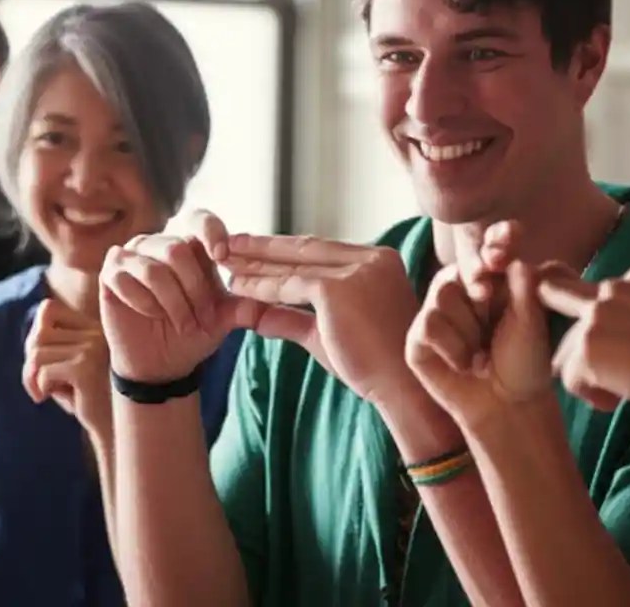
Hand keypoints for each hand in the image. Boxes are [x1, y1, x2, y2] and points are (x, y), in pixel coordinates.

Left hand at [23, 298, 110, 434]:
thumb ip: (52, 346)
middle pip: (39, 332)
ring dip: (32, 378)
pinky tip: (51, 399)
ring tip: (43, 393)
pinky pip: (43, 372)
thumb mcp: (71, 368)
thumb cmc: (92, 401)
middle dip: (31, 362)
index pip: (49, 309)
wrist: (119, 431)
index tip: (43, 363)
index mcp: (98, 326)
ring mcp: (94, 347)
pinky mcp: (86, 368)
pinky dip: (40, 388)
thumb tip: (32, 333)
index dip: (37, 335)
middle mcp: (99, 331)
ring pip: (37, 352)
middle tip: (39, 385)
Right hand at [99, 211, 264, 383]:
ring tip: (182, 323)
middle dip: (194, 289)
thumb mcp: (224, 321)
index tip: (222, 256)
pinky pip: (127, 279)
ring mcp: (133, 254)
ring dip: (173, 302)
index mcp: (193, 245)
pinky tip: (152, 315)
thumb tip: (266, 305)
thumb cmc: (193, 332)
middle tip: (202, 317)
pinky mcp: (110, 273)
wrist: (161, 363)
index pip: (201, 219)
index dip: (212, 231)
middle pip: (178, 248)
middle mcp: (161, 242)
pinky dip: (145, 303)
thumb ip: (244, 308)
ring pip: (154, 268)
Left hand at [221, 232, 419, 405]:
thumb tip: (259, 319)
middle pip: (305, 248)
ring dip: (256, 263)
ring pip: (294, 264)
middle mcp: (370, 258)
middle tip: (230, 243)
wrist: (404, 386)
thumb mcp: (329, 337)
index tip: (256, 252)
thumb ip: (295, 321)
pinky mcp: (339, 288)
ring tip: (226, 261)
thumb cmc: (375, 366)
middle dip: (264, 247)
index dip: (285, 252)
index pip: (321, 251)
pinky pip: (291, 284)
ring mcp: (357, 270)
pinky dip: (262, 286)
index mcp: (377, 262)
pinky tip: (238, 286)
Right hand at [406, 224, 555, 430]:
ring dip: (469, 331)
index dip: (494, 243)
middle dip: (480, 296)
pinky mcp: (418, 339)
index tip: (507, 243)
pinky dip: (454, 349)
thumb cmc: (524, 363)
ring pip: (441, 297)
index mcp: (489, 280)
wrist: (508, 404)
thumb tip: (516, 258)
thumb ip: (524, 287)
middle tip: (490, 311)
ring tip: (481, 353)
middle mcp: (459, 292)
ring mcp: (435, 314)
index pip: (485, 249)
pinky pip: (430, 326)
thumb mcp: (531, 322)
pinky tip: (466, 365)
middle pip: (457, 272)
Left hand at [540, 264, 629, 412]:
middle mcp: (612, 287)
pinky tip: (614, 404)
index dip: (605, 326)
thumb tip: (620, 338)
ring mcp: (596, 315)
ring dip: (588, 375)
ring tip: (618, 395)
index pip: (601, 295)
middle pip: (561, 300)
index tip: (628, 351)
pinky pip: (569, 378)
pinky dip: (589, 396)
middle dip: (567, 329)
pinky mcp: (587, 347)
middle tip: (587, 359)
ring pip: (567, 350)